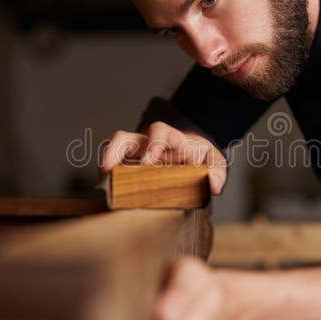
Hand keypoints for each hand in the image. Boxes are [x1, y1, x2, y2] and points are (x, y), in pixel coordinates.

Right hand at [98, 121, 226, 194]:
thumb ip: (217, 173)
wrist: (195, 156)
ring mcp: (137, 152)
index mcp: (173, 139)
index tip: (148, 161)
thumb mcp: (215, 163)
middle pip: (126, 137)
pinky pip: (113, 162)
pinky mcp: (129, 162)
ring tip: (103, 179)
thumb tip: (215, 186)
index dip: (152, 143)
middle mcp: (150, 142)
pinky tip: (106, 185)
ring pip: (115, 148)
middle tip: (110, 170)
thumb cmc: (202, 160)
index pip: (161, 132)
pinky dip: (107, 172)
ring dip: (107, 160)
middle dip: (115, 151)